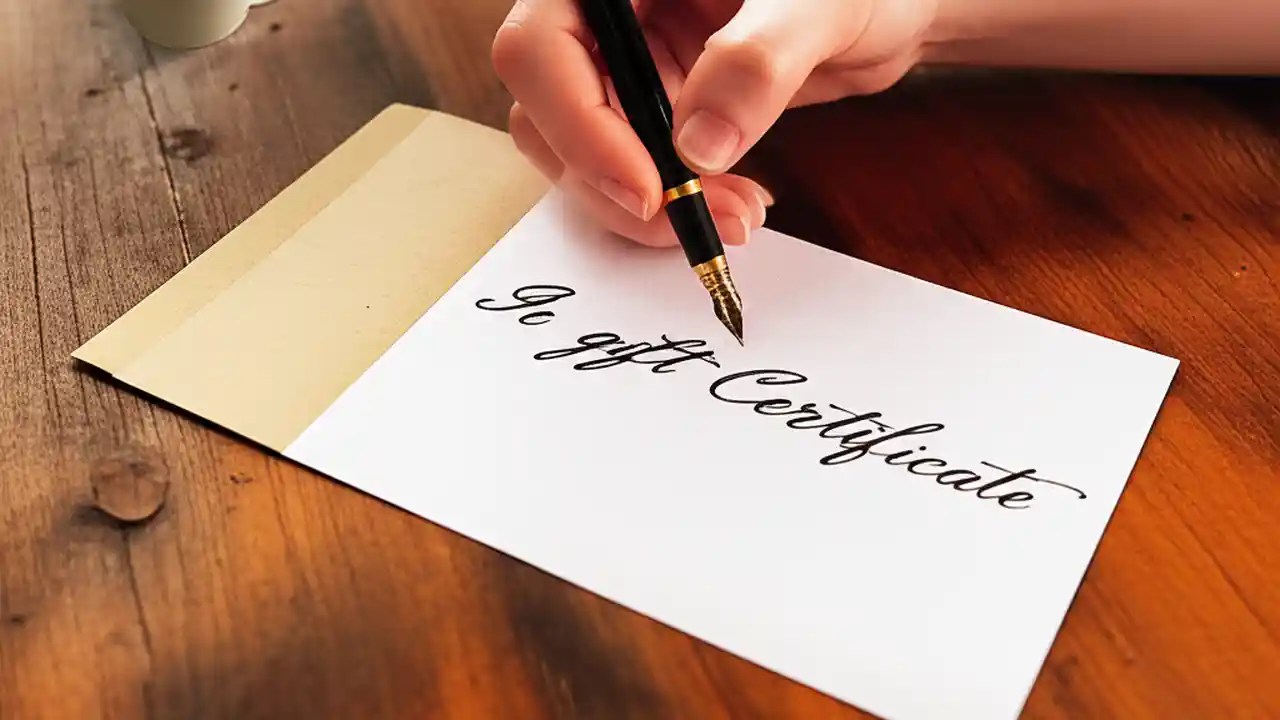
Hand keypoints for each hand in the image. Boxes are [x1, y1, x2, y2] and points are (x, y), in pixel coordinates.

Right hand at [492, 0, 938, 246]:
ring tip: (736, 217)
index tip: (648, 186)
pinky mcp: (654, 106)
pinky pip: (630, 168)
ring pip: (581, 153)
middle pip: (547, 112)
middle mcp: (608, 13)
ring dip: (645, 206)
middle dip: (615, 182)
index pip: (541, 46)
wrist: (894, 6)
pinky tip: (733, 205)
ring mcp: (629, 61)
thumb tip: (698, 147)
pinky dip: (671, 204)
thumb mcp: (822, 4)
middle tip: (699, 223)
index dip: (578, 124)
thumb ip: (758, 62)